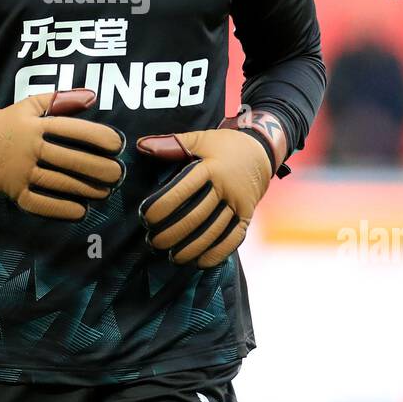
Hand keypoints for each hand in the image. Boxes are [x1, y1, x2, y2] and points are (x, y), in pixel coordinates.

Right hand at [0, 89, 124, 219]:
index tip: (117, 144)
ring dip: (85, 189)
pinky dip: (60, 209)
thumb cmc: (7, 124)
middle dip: (98, 168)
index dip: (97, 136)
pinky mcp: (14, 191)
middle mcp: (29, 147)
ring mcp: (20, 171)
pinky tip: (80, 211)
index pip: (71, 129)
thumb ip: (61, 99)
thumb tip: (92, 97)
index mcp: (35, 124)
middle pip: (69, 159)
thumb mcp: (29, 105)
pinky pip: (39, 203)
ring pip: (58, 182)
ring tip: (105, 192)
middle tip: (117, 174)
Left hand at [136, 110, 287, 266]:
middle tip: (153, 242)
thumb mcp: (199, 139)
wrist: (261, 152)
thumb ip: (171, 144)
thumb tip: (141, 146)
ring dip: (191, 248)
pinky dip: (216, 253)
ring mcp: (239, 204)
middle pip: (197, 216)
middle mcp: (226, 187)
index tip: (145, 218)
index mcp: (211, 167)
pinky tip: (198, 263)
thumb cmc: (223, 146)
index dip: (163, 206)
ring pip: (213, 231)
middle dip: (172, 233)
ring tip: (171, 257)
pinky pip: (233, 238)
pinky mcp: (248, 216)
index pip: (183, 190)